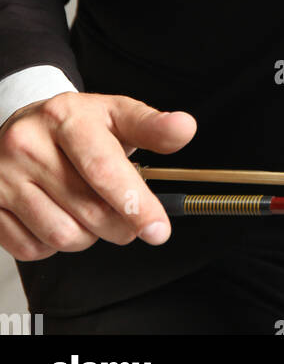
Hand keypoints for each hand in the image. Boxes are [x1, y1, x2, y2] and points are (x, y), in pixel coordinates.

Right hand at [0, 93, 195, 260]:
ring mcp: (3, 177)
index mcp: (64, 116)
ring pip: (61, 236)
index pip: (103, 168)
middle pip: (87, 210)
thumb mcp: (115, 114)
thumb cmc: (75, 124)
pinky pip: (32, 249)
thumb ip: (151, 126)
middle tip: (130, 218)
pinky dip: (53, 245)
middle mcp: (27, 144)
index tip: (158, 229)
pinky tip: (59, 216)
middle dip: (120, 224)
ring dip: (88, 236)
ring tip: (90, 211)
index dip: (135, 203)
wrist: (24, 126)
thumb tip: (185, 128)